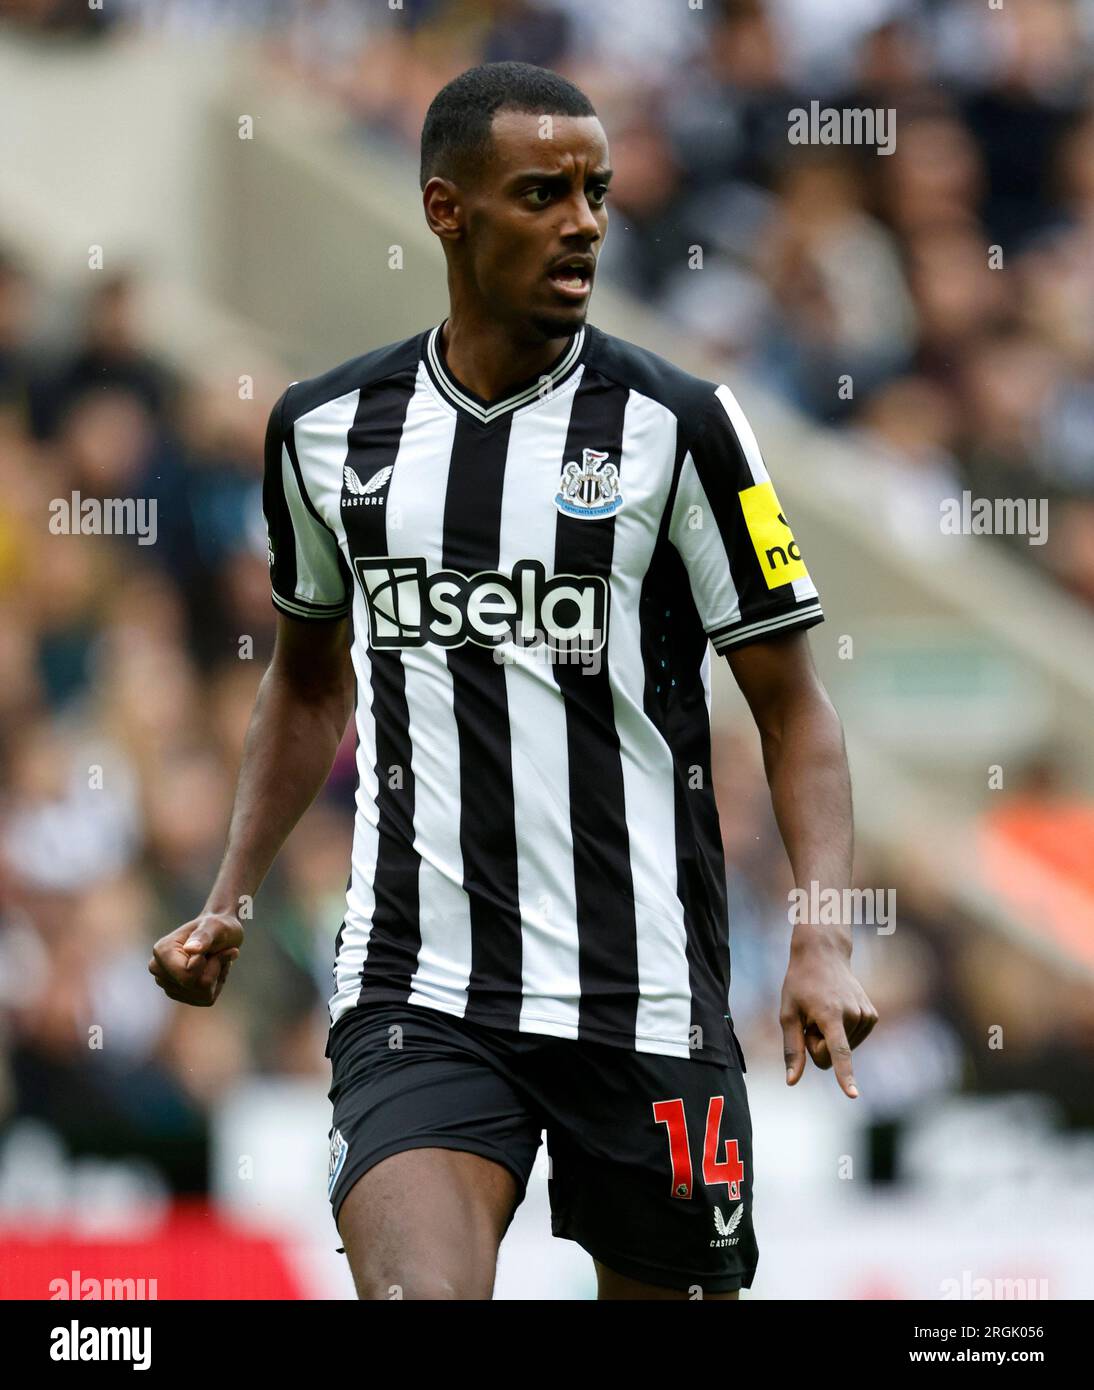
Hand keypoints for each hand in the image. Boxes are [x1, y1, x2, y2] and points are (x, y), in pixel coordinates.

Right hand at [148, 911, 243, 1006]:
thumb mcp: (215, 927)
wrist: (218, 932)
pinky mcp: (179, 994)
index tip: (215, 947)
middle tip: (217, 953)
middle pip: (196, 987)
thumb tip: (191, 949)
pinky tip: (213, 969)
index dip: (211, 964)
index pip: (188, 976)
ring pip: (202, 995)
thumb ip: (203, 936)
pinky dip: (216, 984)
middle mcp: (159, 970)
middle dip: (214, 970)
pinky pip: (206, 998)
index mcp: (162, 951)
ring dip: (216, 976)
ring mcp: (166, 984)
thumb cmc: (217, 926)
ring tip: (214, 959)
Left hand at [780, 939, 877, 1097]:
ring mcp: (866, 1015)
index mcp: (829, 1014)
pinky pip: (853, 1042)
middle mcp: (853, 1015)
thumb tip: (792, 1082)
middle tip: (811, 1018)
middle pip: (830, 1056)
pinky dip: (842, 1033)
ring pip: (843, 1051)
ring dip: (829, 1037)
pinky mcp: (873, 1016)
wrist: (824, 954)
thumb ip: (792, 1049)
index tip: (852, 1094)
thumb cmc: (800, 983)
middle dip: (817, 1045)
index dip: (844, 1075)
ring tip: (824, 1009)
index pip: (838, 1051)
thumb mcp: (788, 1013)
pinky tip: (837, 1011)